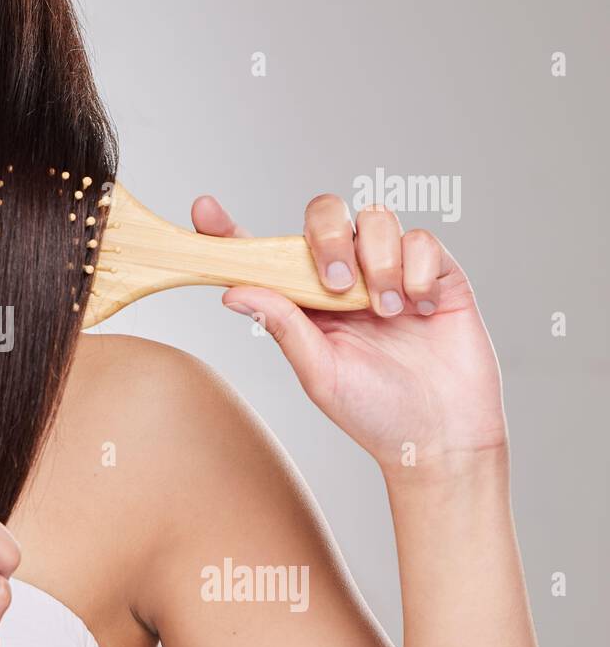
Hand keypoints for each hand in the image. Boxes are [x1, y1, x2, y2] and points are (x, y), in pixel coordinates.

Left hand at [191, 193, 508, 473]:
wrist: (442, 436)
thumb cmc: (374, 412)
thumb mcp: (319, 372)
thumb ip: (283, 325)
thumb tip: (232, 291)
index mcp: (306, 300)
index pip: (264, 253)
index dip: (231, 228)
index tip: (203, 209)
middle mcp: (346, 277)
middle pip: (324, 215)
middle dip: (326, 239)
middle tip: (335, 286)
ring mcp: (391, 271)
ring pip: (375, 219)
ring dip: (377, 262)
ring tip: (386, 313)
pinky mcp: (436, 273)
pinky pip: (422, 240)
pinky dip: (415, 270)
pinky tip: (418, 309)